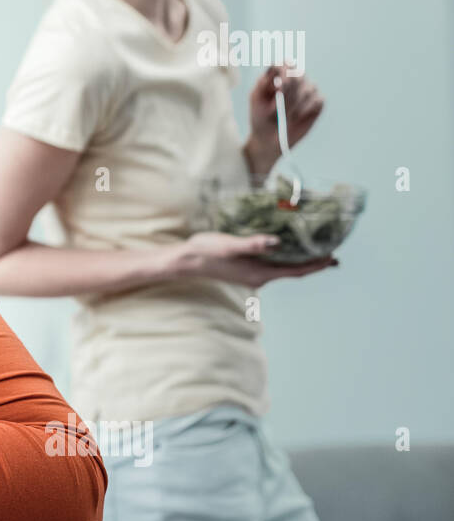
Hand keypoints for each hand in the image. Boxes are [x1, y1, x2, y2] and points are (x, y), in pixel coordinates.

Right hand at [170, 232, 337, 288]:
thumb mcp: (229, 246)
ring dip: (301, 260)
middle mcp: (259, 278)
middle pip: (294, 271)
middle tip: (333, 253)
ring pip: (284, 268)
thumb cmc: (206, 252)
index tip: (334, 257)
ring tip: (316, 249)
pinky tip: (287, 247)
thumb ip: (252, 244)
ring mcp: (253, 274)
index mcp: (260, 274)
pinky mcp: (247, 269)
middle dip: (314, 263)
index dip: (317, 265)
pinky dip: (286, 257)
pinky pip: (274, 264)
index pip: (296, 271)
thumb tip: (276, 242)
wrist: (186, 261)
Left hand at [246, 64, 323, 173]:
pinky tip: (295, 118)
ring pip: (308, 89)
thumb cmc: (260, 117)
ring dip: (293, 105)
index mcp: (278, 75)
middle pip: (299, 74)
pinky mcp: (317, 102)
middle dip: (288, 93)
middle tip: (276, 108)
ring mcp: (308, 90)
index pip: (286, 63)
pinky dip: (304, 110)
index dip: (285, 70)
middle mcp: (295, 79)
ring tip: (283, 116)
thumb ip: (264, 82)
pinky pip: (317, 100)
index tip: (280, 85)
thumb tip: (277, 68)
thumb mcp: (256, 99)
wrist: (269, 139)